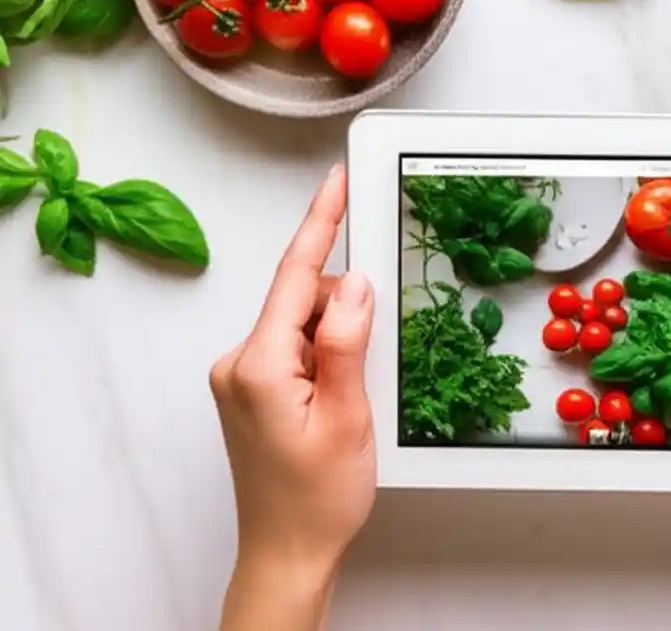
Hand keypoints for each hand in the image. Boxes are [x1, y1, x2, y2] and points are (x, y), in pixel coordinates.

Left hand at [209, 166, 374, 630]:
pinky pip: (295, 348)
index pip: (296, 277)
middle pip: (303, 299)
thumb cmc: (317, 498)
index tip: (333, 183)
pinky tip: (336, 399)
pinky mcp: (250, 388)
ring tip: (349, 403)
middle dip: (345, 314)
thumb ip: (348, 341)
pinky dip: (324, 358)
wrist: (288, 551)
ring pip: (303, 325)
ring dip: (337, 344)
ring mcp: (241, 376)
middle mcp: (239, 362)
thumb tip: (355, 282)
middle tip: (368, 372)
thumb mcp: (348, 416)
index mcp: (259, 365)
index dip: (319, 224)